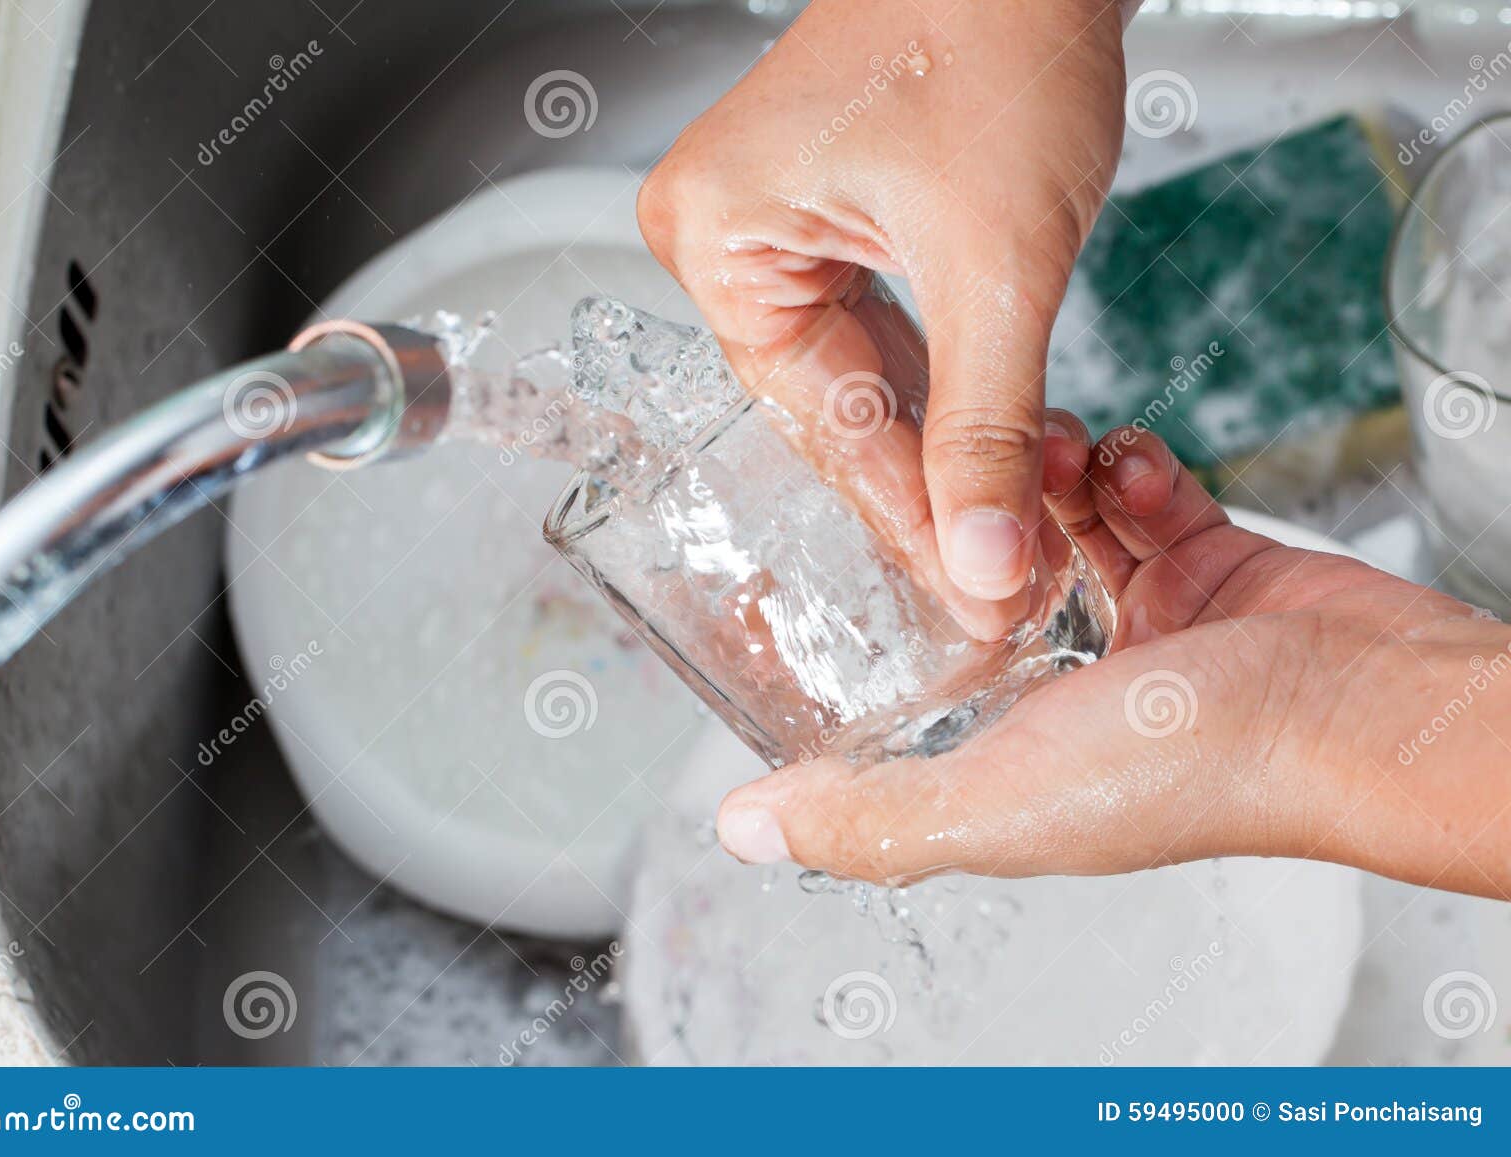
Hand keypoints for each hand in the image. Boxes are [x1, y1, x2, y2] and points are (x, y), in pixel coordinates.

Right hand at [638, 0, 1129, 609]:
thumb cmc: (996, 32)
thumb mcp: (996, 262)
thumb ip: (987, 425)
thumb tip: (981, 558)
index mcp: (717, 239)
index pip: (821, 421)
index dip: (908, 518)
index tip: (969, 594)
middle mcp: (724, 235)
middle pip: (832, 408)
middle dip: (927, 490)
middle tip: (994, 583)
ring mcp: (772, 224)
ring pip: (860, 377)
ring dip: (940, 444)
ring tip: (1003, 534)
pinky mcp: (826, 215)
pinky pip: (876, 329)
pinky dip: (940, 384)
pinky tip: (990, 447)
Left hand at [715, 420, 1510, 900]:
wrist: (1372, 705)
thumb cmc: (1202, 770)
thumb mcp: (1000, 802)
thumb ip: (870, 818)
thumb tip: (742, 831)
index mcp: (1007, 752)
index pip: (902, 685)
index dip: (858, 623)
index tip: (820, 546)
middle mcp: (1064, 691)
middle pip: (973, 588)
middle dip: (953, 522)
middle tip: (937, 462)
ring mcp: (1134, 623)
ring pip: (1049, 524)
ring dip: (1037, 479)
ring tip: (1042, 450)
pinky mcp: (1201, 563)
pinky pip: (1136, 494)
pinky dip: (1125, 469)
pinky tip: (1125, 461)